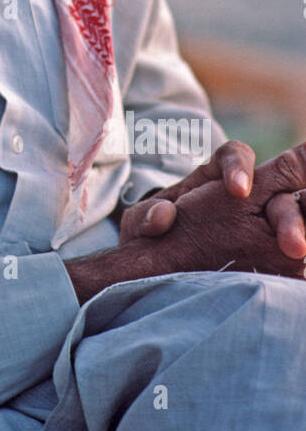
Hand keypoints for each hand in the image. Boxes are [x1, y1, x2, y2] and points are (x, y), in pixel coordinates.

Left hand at [67, 144, 305, 303]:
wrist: (160, 268)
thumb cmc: (154, 236)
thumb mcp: (142, 224)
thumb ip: (147, 216)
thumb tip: (161, 218)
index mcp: (214, 176)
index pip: (234, 156)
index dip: (239, 168)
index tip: (238, 191)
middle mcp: (249, 197)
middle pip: (278, 193)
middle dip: (287, 215)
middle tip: (290, 244)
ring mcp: (265, 225)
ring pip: (294, 219)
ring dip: (301, 234)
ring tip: (299, 257)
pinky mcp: (274, 254)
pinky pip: (294, 253)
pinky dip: (298, 263)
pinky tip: (299, 274)